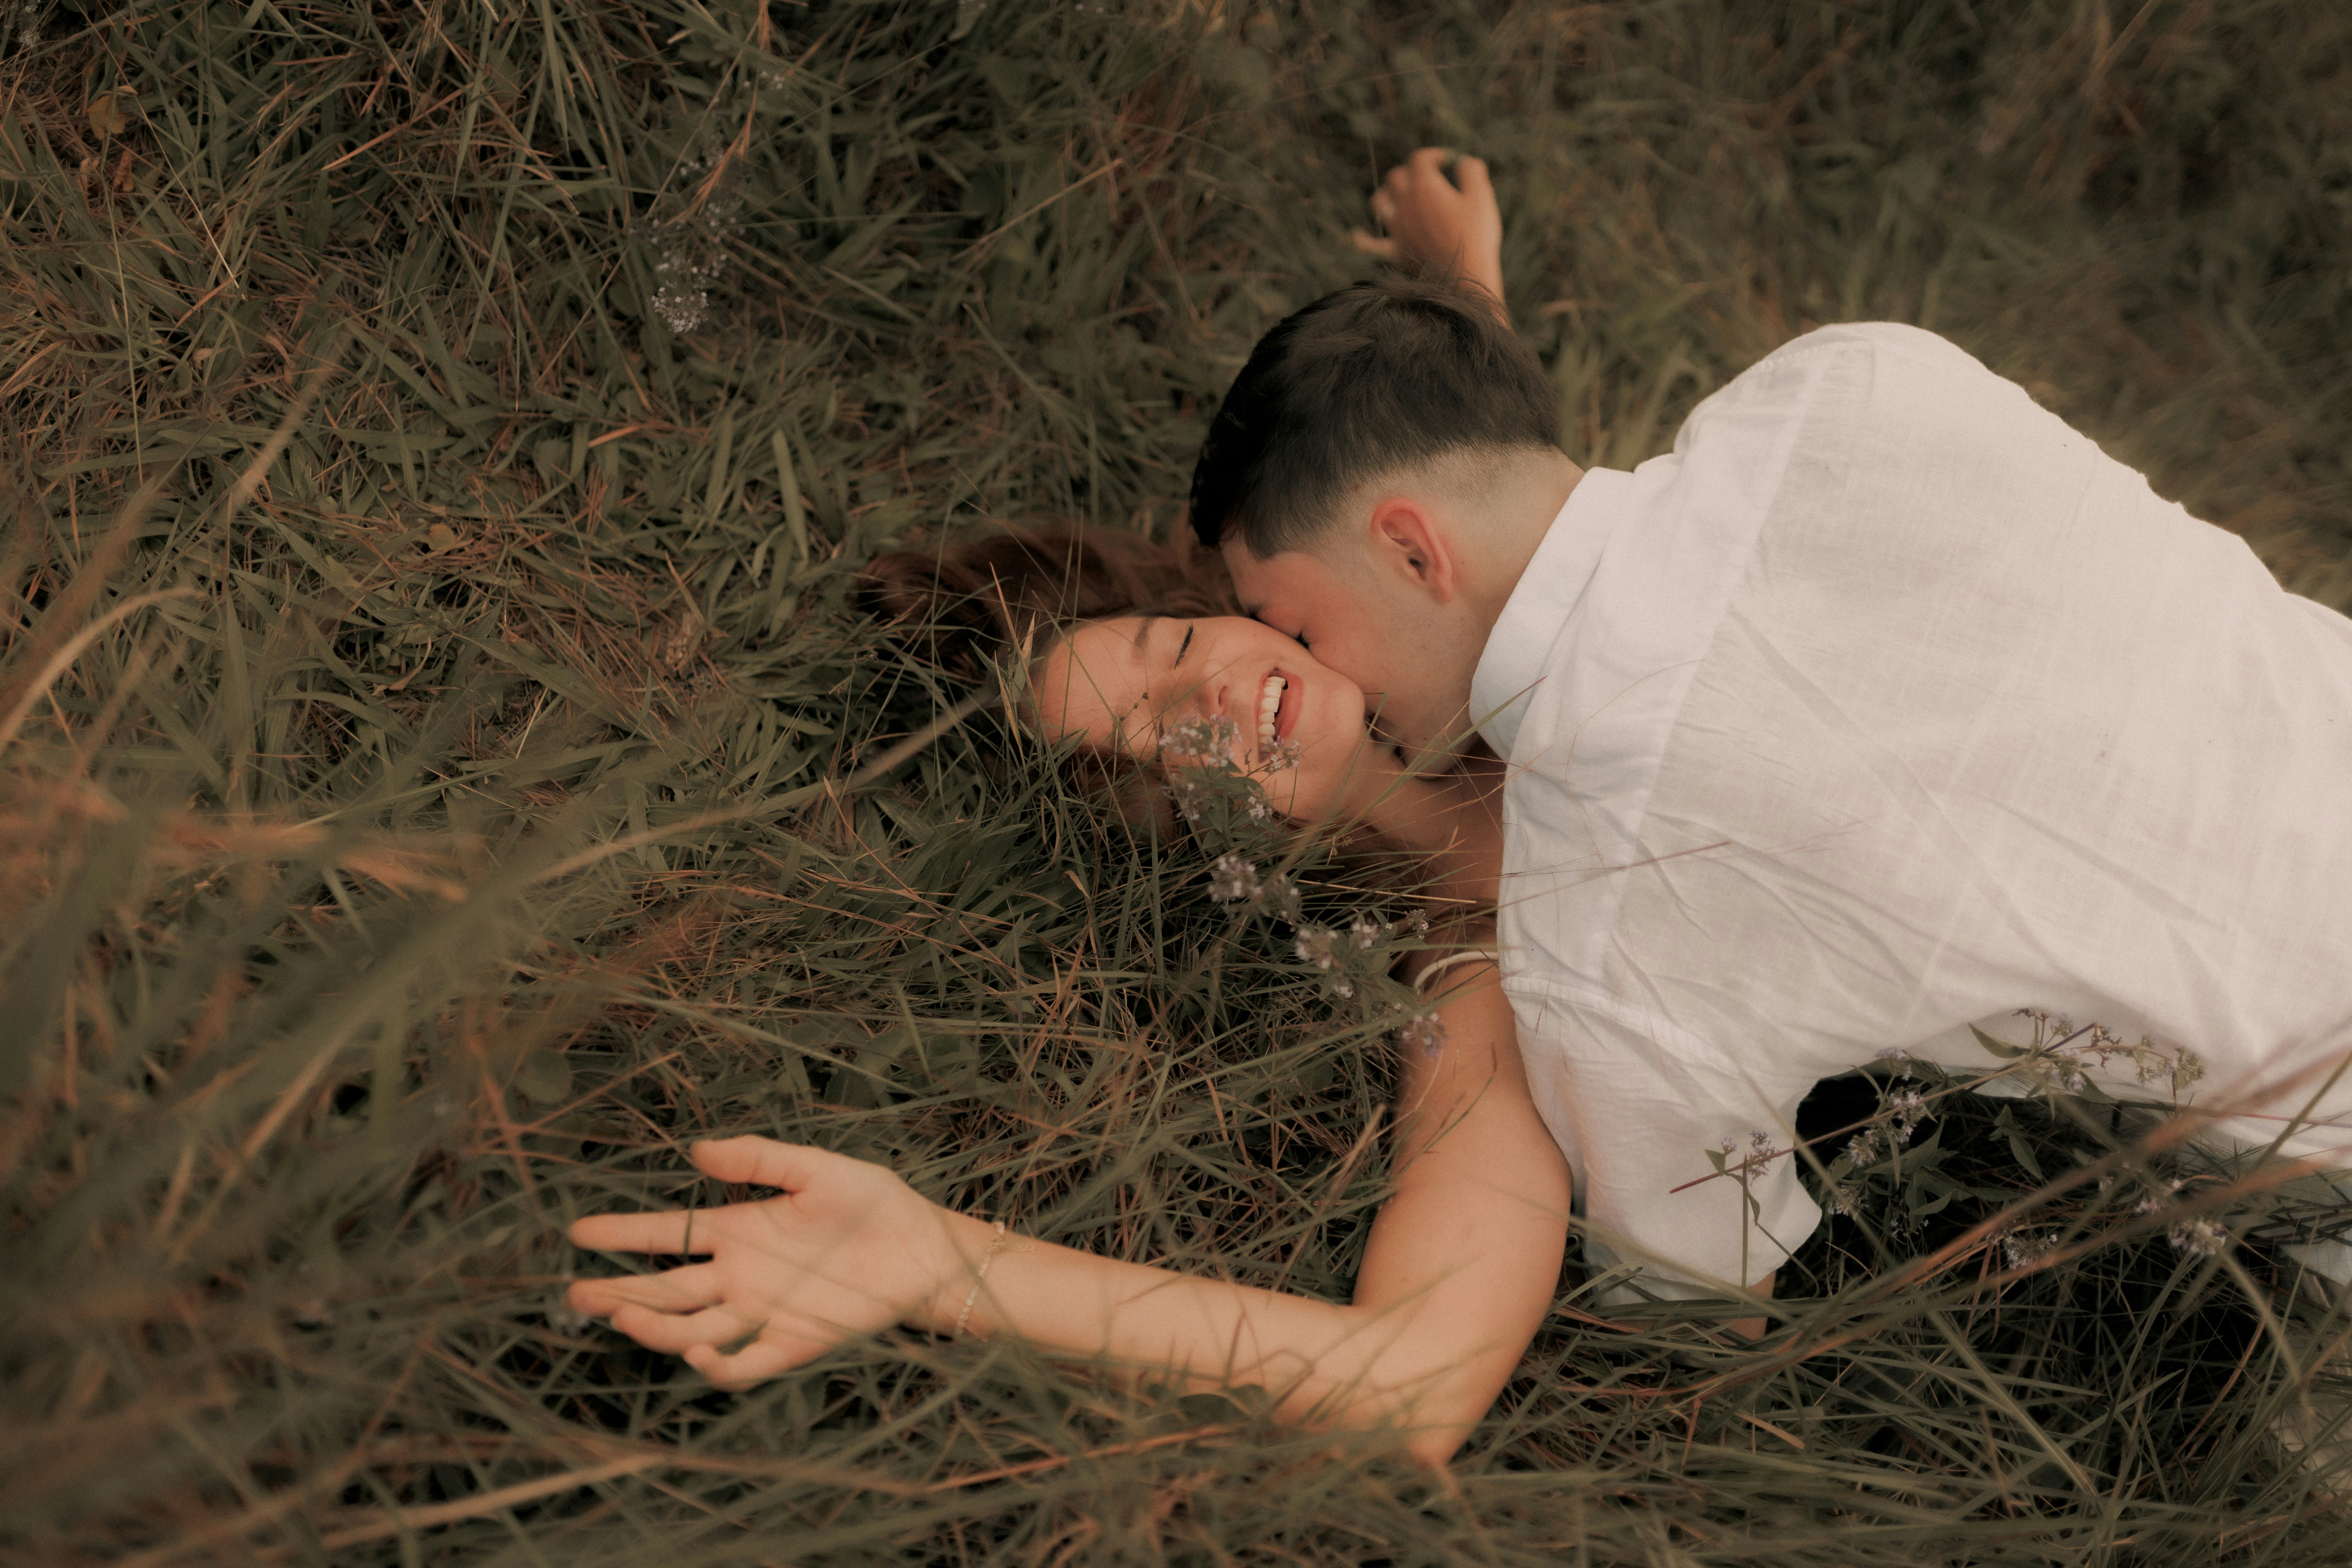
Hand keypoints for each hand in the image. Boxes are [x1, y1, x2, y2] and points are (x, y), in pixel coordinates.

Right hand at [566, 1136, 956, 1389]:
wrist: (925, 1247)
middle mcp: (740, 1276)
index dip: (622, 1235)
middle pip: (666, 1289)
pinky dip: (719, 1365)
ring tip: (625, 1315)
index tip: (578, 1232)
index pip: (667, 1235)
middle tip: (576, 1293)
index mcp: (740, 1230)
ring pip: (692, 1329)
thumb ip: (759, 1159)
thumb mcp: (815, 1169)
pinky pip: (746, 1363)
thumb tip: (697, 1149)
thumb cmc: (874, 1203)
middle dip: (619, 1291)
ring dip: (656, 1327)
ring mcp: (762, 1312)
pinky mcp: (794, 1343)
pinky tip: (698, 1353)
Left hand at [1350, 148, 1504, 315]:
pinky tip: (1357, 234)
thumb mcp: (1482, 196)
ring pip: (1379, 201)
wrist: (1466, 277)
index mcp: (1425, 186)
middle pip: (1397, 176)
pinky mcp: (1395, 251)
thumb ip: (1470, 170)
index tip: (1447, 161)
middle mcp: (1405, 204)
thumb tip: (1461, 161)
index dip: (1434, 155)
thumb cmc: (1476, 236)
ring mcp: (1397, 229)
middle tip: (1428, 177)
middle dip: (1412, 171)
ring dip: (1388, 194)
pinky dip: (1361, 238)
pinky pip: (1368, 244)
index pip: (1420, 159)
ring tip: (1400, 196)